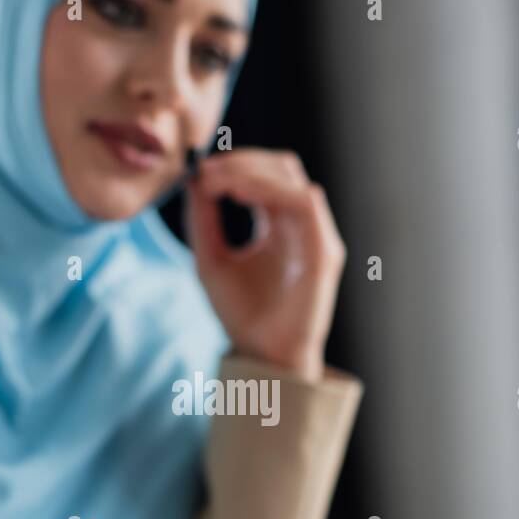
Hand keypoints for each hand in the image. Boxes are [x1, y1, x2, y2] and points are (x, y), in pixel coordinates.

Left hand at [186, 149, 345, 382]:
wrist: (262, 357)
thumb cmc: (242, 314)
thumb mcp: (210, 260)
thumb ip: (203, 220)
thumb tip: (194, 178)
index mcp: (279, 226)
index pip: (265, 176)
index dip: (234, 164)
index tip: (199, 171)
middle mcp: (302, 227)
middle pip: (282, 168)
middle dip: (243, 161)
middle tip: (207, 172)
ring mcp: (317, 238)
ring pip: (293, 180)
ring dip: (252, 172)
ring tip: (218, 181)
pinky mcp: (323, 253)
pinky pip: (305, 204)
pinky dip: (272, 191)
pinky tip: (240, 194)